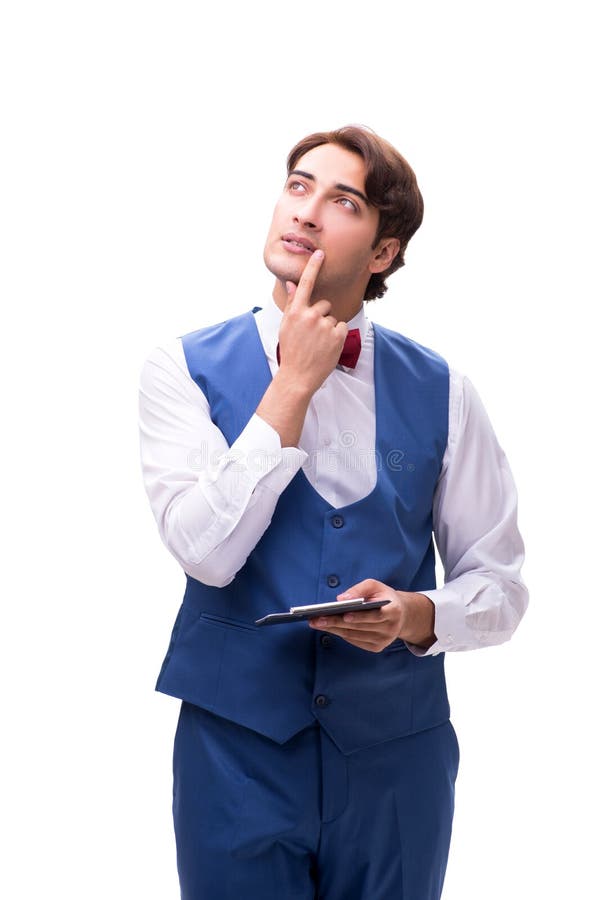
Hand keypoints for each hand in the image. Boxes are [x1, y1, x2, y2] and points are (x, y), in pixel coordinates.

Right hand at [277, 250, 347, 395]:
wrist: (298, 376)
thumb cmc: (291, 351)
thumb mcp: (287, 326)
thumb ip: (292, 304)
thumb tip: (292, 284)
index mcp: (295, 311)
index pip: (306, 283)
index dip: (313, 267)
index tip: (320, 253)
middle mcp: (310, 315)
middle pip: (324, 304)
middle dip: (321, 316)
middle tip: (312, 335)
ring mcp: (325, 325)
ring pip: (333, 318)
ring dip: (329, 329)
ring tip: (318, 344)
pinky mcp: (338, 335)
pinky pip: (342, 327)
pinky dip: (337, 336)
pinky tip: (327, 347)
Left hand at [308, 579, 436, 651]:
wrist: (401, 614)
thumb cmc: (384, 596)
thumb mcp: (375, 586)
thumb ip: (359, 589)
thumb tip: (341, 599)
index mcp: (394, 612)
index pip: (375, 616)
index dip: (359, 616)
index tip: (343, 614)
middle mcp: (390, 629)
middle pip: (359, 627)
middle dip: (336, 622)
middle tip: (316, 619)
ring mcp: (384, 641)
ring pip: (354, 636)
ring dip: (333, 629)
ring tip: (316, 623)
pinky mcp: (376, 647)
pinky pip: (355, 641)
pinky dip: (341, 634)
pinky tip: (328, 627)